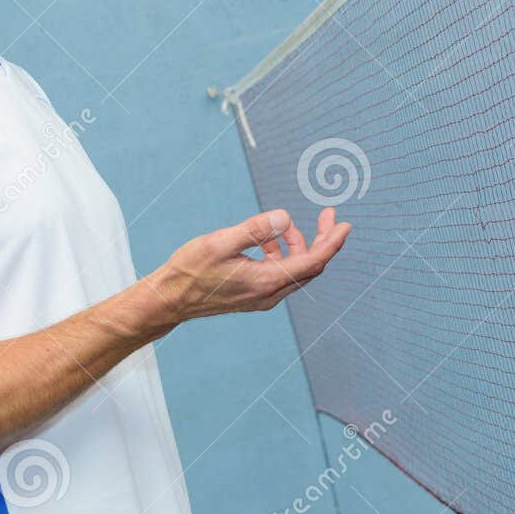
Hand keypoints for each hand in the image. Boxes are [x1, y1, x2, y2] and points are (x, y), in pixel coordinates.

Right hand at [153, 207, 350, 321]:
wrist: (169, 300)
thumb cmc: (190, 270)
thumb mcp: (220, 243)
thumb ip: (254, 229)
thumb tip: (286, 217)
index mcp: (266, 281)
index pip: (313, 262)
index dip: (332, 242)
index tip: (345, 224)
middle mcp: (270, 294)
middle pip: (310, 266)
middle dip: (322, 239)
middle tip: (328, 213)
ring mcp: (263, 297)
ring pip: (295, 270)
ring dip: (297, 245)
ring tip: (280, 226)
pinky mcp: (254, 295)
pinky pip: (280, 273)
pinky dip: (280, 253)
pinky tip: (264, 240)